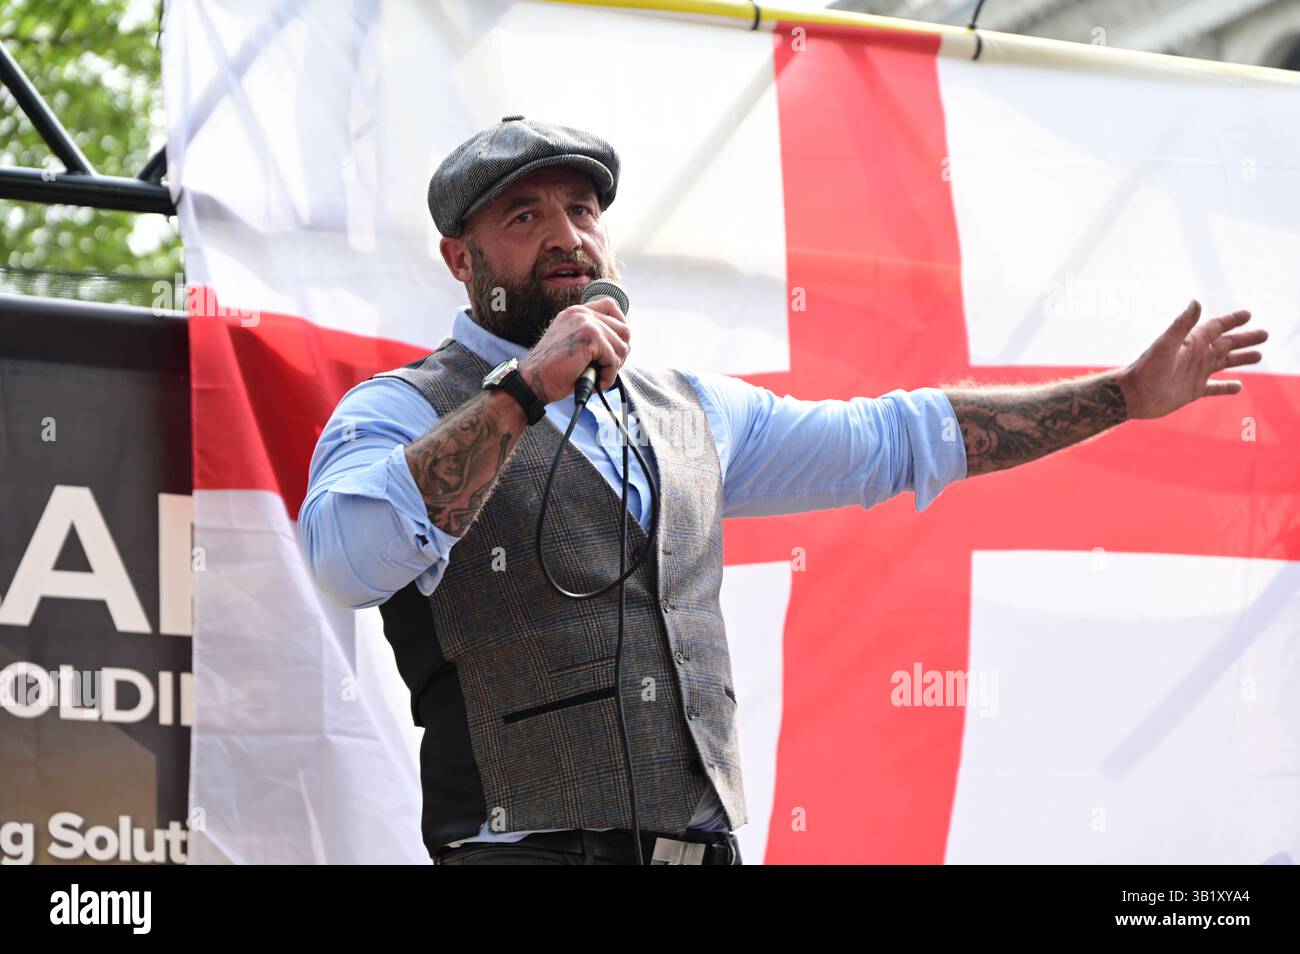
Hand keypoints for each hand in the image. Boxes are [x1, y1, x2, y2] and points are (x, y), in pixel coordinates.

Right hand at [518, 297, 629, 403]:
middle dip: (620, 353)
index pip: (611, 305)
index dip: (620, 326)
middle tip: (608, 368)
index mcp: (576, 312)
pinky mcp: (589, 336)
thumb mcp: (575, 346)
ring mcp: (585, 322)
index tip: (617, 347)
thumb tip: (623, 343)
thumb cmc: (554, 370)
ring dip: (614, 366)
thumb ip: (593, 337)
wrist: (533, 380)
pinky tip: (598, 381)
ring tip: (600, 376)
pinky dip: (609, 375)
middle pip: (623, 328)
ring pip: (621, 345)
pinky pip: (613, 358)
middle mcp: (581, 313)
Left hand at [1114, 300, 1266, 419]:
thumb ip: (1182, 324)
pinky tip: (1238, 387)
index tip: (1248, 314)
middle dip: (1245, 339)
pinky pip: (1214, 388)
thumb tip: (1196, 301)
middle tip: (1265, 334)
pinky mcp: (1192, 391)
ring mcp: (1195, 373)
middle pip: (1226, 344)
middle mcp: (1196, 356)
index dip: (1232, 320)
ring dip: (1240, 359)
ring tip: (1258, 356)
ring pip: (1224, 364)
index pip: (1217, 327)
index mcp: (1192, 342)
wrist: (1133, 395)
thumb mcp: (1166, 344)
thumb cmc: (1147, 369)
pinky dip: (1226, 387)